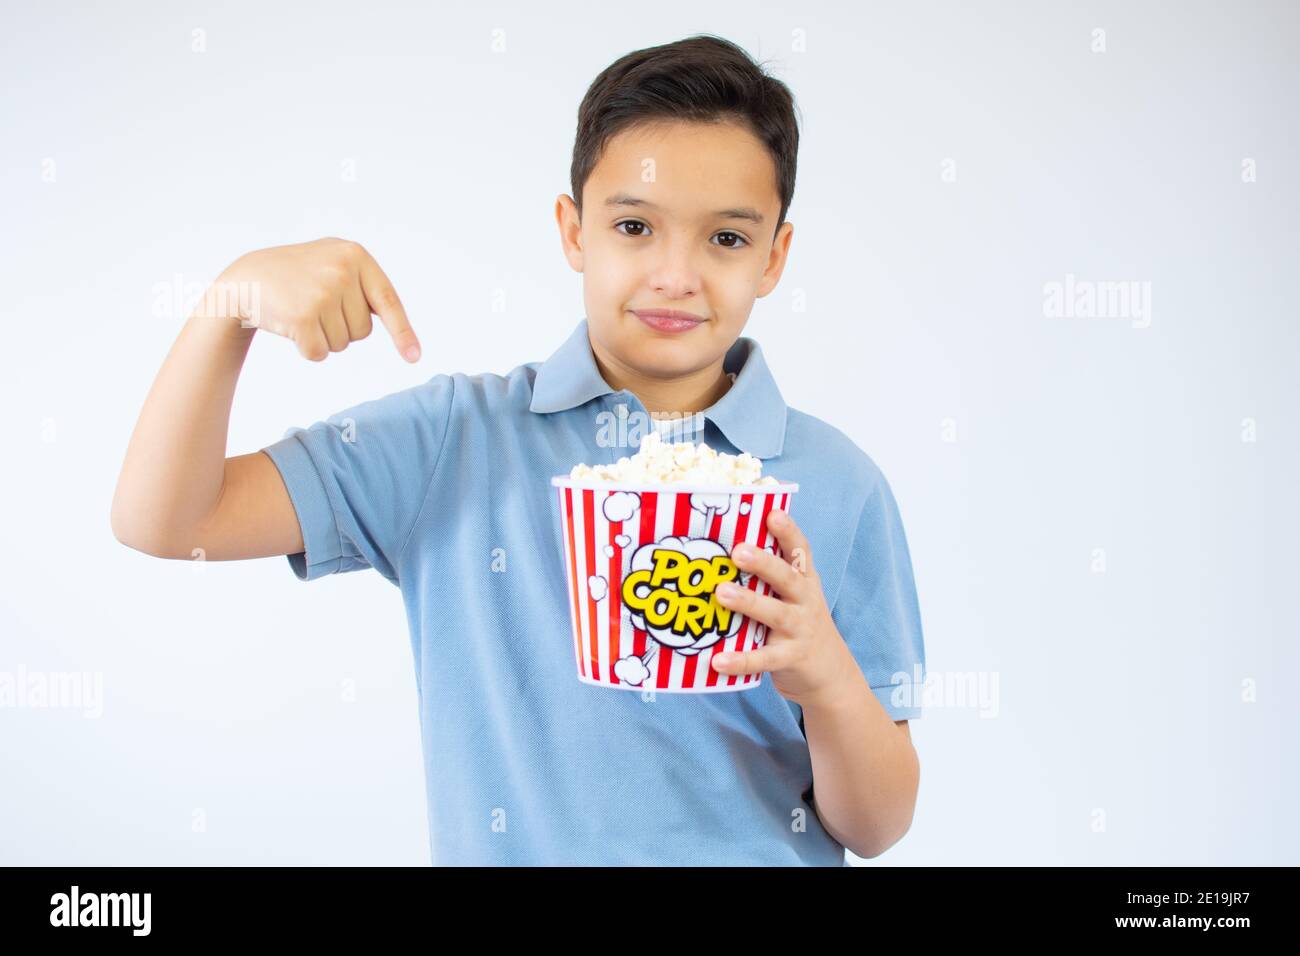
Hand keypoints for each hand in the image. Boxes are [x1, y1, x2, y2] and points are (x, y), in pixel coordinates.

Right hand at [208, 237, 420, 362]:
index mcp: (355, 255)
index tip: (414, 356)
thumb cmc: (297, 276)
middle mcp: (341, 271)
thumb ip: (365, 285)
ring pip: (342, 345)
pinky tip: (291, 326)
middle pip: (363, 332)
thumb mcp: (334, 263)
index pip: (388, 301)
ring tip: (302, 312)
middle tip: (315, 306)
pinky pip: (319, 353)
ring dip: (323, 339)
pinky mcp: (302, 316)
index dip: (403, 332)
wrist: (247, 278)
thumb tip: (402, 328)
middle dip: (341, 329)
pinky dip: (307, 349)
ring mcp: (322, 292)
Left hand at [710, 509, 861, 708]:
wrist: (830, 674)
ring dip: (748, 603)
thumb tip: (726, 547)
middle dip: (763, 563)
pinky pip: (764, 659)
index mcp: (805, 581)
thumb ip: (769, 576)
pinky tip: (717, 660)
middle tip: (737, 551)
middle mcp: (806, 602)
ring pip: (775, 614)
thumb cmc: (799, 624)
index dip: (787, 531)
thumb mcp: (793, 596)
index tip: (772, 513)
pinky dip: (741, 660)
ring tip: (721, 593)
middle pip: (787, 578)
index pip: (799, 551)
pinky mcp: (791, 659)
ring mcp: (800, 630)